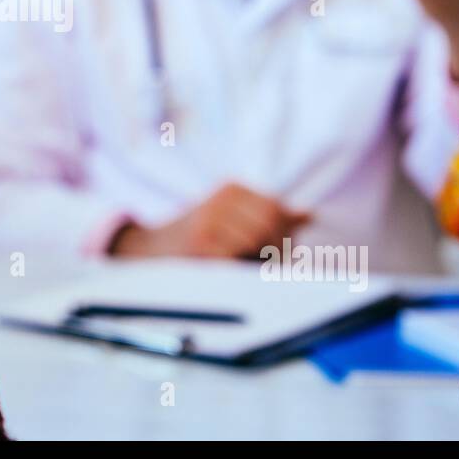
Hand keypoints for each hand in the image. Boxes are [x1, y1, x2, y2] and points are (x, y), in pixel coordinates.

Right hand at [109, 183, 311, 258]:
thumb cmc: (199, 239)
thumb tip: (310, 215)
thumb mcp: (233, 219)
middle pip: (269, 223)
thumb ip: (271, 217)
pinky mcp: (199, 245)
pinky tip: (226, 270)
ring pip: (256, 241)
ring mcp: (208, 221)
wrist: (148, 252)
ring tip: (242, 267)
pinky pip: (236, 257)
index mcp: (231, 188)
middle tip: (262, 264)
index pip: (275, 208)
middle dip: (274, 248)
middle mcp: (220, 199)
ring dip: (257, 260)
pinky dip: (238, 268)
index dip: (283, 233)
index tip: (276, 251)